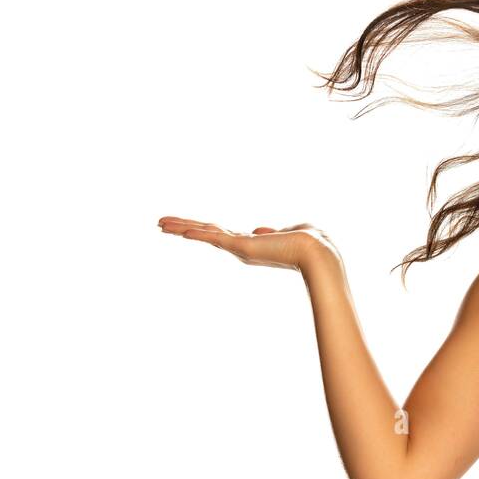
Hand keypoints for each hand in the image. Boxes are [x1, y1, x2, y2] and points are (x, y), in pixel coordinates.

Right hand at [157, 216, 337, 271]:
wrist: (318, 254)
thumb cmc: (311, 243)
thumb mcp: (289, 232)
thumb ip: (273, 233)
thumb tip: (262, 231)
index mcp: (252, 244)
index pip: (220, 234)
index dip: (203, 229)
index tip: (187, 228)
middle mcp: (242, 247)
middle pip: (206, 234)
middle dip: (183, 228)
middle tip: (161, 224)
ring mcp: (240, 248)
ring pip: (205, 234)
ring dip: (182, 228)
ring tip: (160, 223)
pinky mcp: (243, 246)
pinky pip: (214, 237)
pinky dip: (197, 233)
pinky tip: (180, 230)